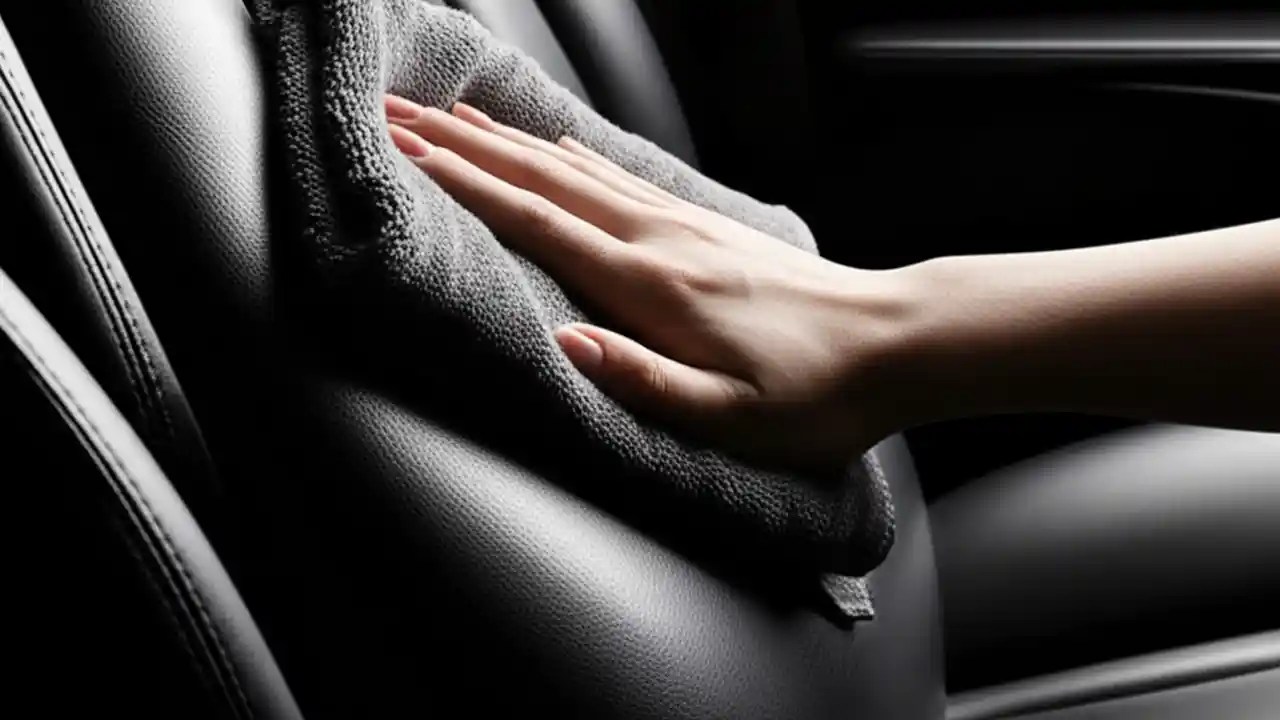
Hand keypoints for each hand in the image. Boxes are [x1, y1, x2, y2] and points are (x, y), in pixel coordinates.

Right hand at [384, 95, 915, 470]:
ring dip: (508, 141)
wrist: (892, 342)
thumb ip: (642, 380)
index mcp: (651, 287)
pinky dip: (573, 154)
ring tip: (454, 115)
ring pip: (575, 169)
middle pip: (543, 180)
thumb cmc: (813, 394)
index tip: (405, 151)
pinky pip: (620, 177)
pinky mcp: (703, 225)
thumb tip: (562, 342)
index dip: (465, 185)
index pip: (537, 224)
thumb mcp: (728, 415)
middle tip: (400, 115)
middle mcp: (658, 239)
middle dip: (464, 146)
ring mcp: (681, 224)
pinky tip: (554, 144)